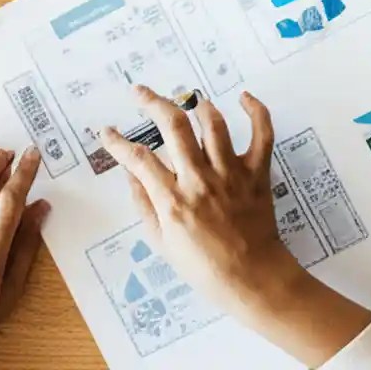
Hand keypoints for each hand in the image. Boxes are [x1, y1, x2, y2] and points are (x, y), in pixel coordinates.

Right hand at [101, 87, 370, 365]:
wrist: (251, 277)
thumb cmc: (204, 267)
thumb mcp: (162, 242)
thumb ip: (144, 204)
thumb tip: (130, 173)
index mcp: (173, 199)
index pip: (138, 158)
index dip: (117, 142)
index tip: (108, 132)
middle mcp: (200, 179)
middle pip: (174, 125)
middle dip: (153, 102)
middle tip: (141, 93)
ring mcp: (230, 173)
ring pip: (214, 123)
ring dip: (198, 105)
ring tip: (189, 99)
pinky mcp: (257, 173)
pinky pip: (262, 134)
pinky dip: (256, 111)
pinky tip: (244, 97)